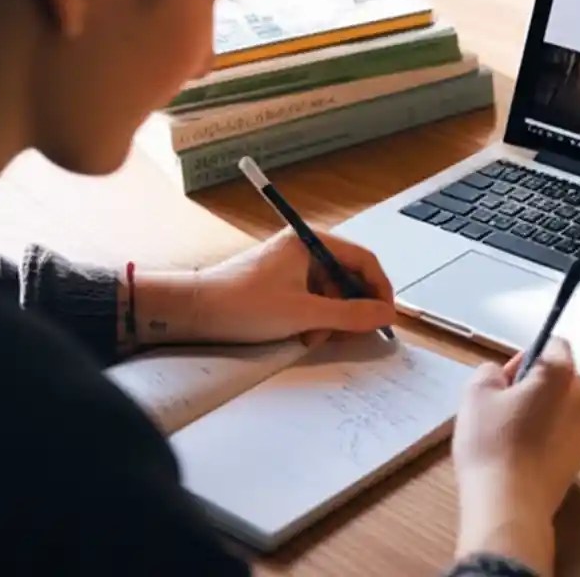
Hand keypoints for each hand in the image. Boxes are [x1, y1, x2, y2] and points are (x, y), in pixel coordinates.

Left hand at [126, 227, 394, 346]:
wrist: (192, 312)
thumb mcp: (304, 314)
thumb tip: (386, 315)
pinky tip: (301, 336)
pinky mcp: (281, 285)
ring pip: (331, 295)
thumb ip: (350, 315)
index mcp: (310, 242)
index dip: (379, 289)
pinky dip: (313, 321)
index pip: (364, 260)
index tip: (385, 317)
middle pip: (349, 279)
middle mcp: (304, 249)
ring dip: (329, 320)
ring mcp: (292, 268)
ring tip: (313, 338)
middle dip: (350, 310)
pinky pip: (313, 302)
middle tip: (348, 335)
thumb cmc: (243, 304)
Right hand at [452, 339, 579, 574]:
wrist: (510, 505)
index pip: (554, 344)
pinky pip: (562, 434)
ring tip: (508, 435)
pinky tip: (520, 455)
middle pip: (559, 377)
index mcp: (562, 375)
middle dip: (533, 385)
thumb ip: (490, 371)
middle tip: (501, 408)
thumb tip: (503, 376)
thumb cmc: (492, 444)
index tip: (505, 380)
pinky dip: (544, 437)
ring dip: (539, 412)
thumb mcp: (476, 394)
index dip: (526, 356)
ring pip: (561, 407)